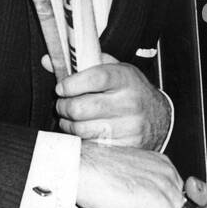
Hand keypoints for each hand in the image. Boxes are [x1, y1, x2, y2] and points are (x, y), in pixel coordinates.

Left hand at [48, 53, 169, 148]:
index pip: (93, 78)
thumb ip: (81, 63)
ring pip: (80, 129)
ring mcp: (129, 127)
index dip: (70, 84)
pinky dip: (82, 140)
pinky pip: (90, 145)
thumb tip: (47, 60)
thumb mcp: (112, 70)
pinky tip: (86, 132)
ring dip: (68, 125)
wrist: (158, 118)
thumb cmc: (129, 91)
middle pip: (79, 108)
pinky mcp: (125, 147)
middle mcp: (129, 102)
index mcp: (125, 78)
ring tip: (73, 119)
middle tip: (64, 105)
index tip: (62, 87)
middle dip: (63, 107)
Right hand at [75, 141, 195, 207]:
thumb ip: (138, 186)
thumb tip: (135, 201)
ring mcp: (165, 186)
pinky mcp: (159, 203)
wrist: (78, 169)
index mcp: (160, 162)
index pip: (179, 192)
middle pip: (187, 205)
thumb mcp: (124, 175)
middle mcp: (167, 171)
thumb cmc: (91, 171)